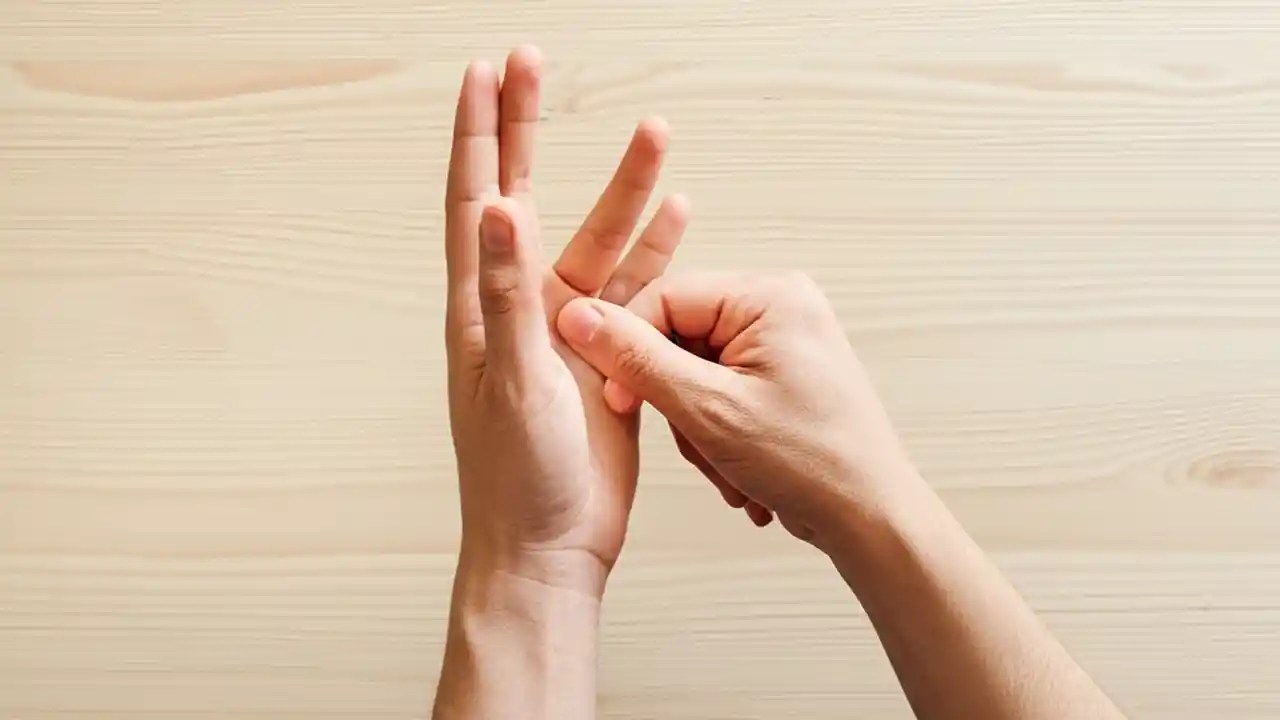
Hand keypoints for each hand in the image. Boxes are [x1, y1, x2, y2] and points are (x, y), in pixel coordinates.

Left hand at [444, 47, 688, 595]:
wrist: (551, 547)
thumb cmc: (515, 479)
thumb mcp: (509, 382)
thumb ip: (505, 295)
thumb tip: (500, 208)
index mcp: (480, 307)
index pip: (476, 197)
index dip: (478, 132)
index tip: (485, 72)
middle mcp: (519, 306)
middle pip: (530, 194)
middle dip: (530, 127)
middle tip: (535, 62)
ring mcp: (566, 328)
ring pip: (600, 239)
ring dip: (625, 188)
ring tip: (654, 132)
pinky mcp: (607, 354)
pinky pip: (637, 288)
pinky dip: (657, 250)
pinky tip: (677, 214)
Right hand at [554, 272, 922, 551]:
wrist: (872, 519)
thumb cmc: (811, 463)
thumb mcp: (708, 410)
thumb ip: (637, 359)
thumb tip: (579, 317)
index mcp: (769, 295)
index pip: (664, 295)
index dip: (629, 347)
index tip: (616, 399)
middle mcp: (780, 306)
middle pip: (677, 335)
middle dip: (676, 400)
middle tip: (699, 443)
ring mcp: (783, 342)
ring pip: (693, 371)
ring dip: (698, 428)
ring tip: (731, 466)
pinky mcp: (781, 376)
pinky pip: (719, 391)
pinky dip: (718, 435)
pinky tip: (743, 470)